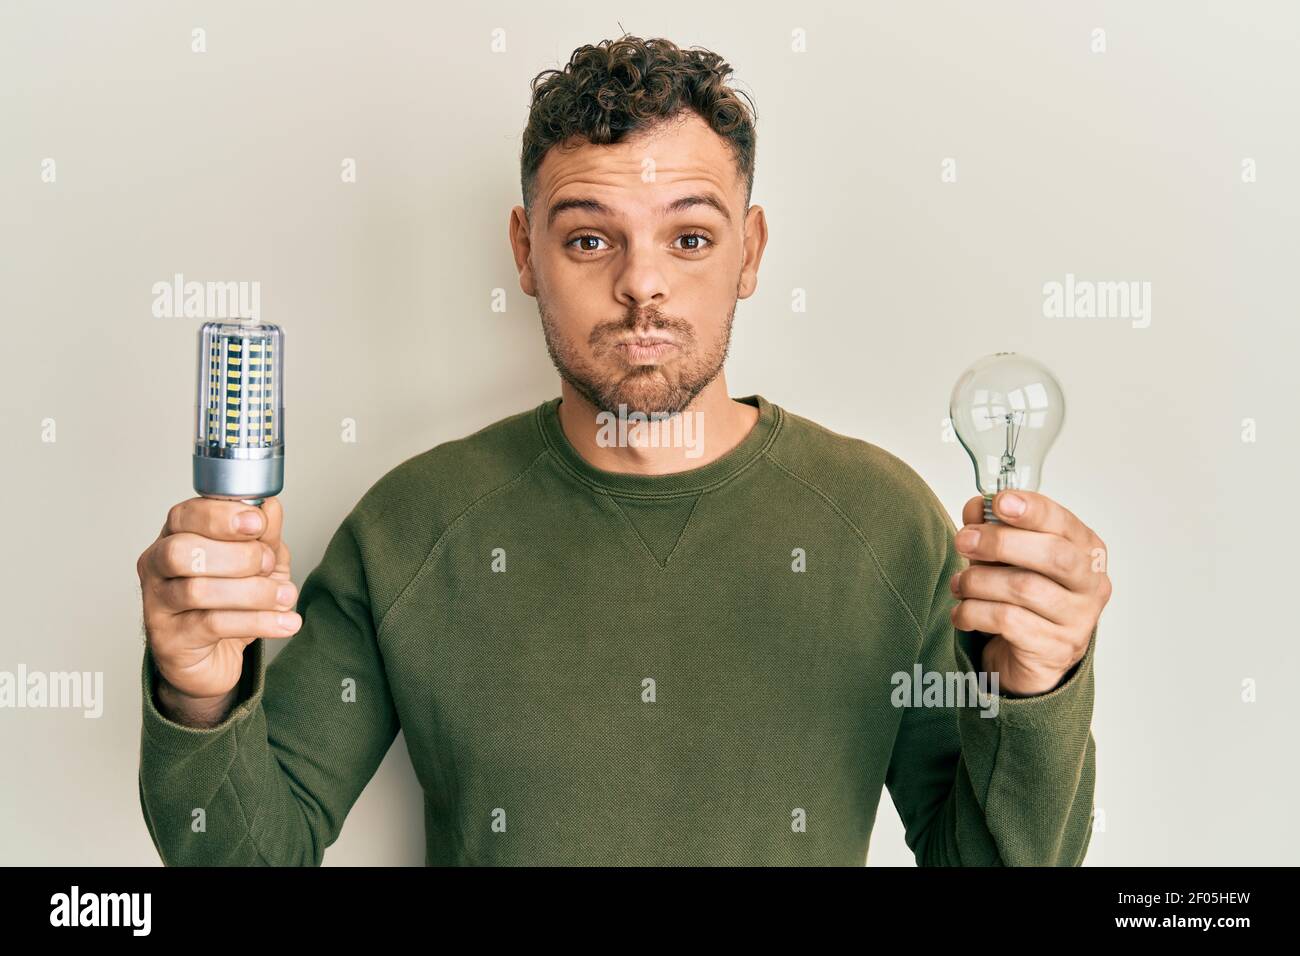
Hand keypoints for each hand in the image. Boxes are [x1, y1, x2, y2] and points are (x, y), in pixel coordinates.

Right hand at [136, 495, 299, 703]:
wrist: (213, 658)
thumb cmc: (230, 602)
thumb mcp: (257, 563)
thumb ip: (262, 535)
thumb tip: (269, 506)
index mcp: (174, 536)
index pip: (185, 516)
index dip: (222, 517)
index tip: (257, 523)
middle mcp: (157, 567)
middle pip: (182, 551)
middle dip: (236, 555)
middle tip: (269, 564)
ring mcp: (158, 605)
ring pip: (198, 590)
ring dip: (253, 591)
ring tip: (286, 596)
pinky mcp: (170, 639)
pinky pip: (212, 625)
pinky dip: (258, 621)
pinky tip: (285, 622)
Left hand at [949, 490, 1110, 695]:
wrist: (1027, 660)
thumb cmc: (1021, 600)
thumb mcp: (1005, 558)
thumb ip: (994, 529)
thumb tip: (977, 506)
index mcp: (1086, 552)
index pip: (1064, 524)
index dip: (1033, 510)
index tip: (1000, 502)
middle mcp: (1091, 585)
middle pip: (1053, 555)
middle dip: (1001, 542)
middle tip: (964, 540)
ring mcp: (1078, 620)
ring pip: (1025, 588)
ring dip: (979, 581)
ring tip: (959, 584)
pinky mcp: (1055, 649)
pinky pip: (1009, 621)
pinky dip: (974, 612)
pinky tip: (961, 614)